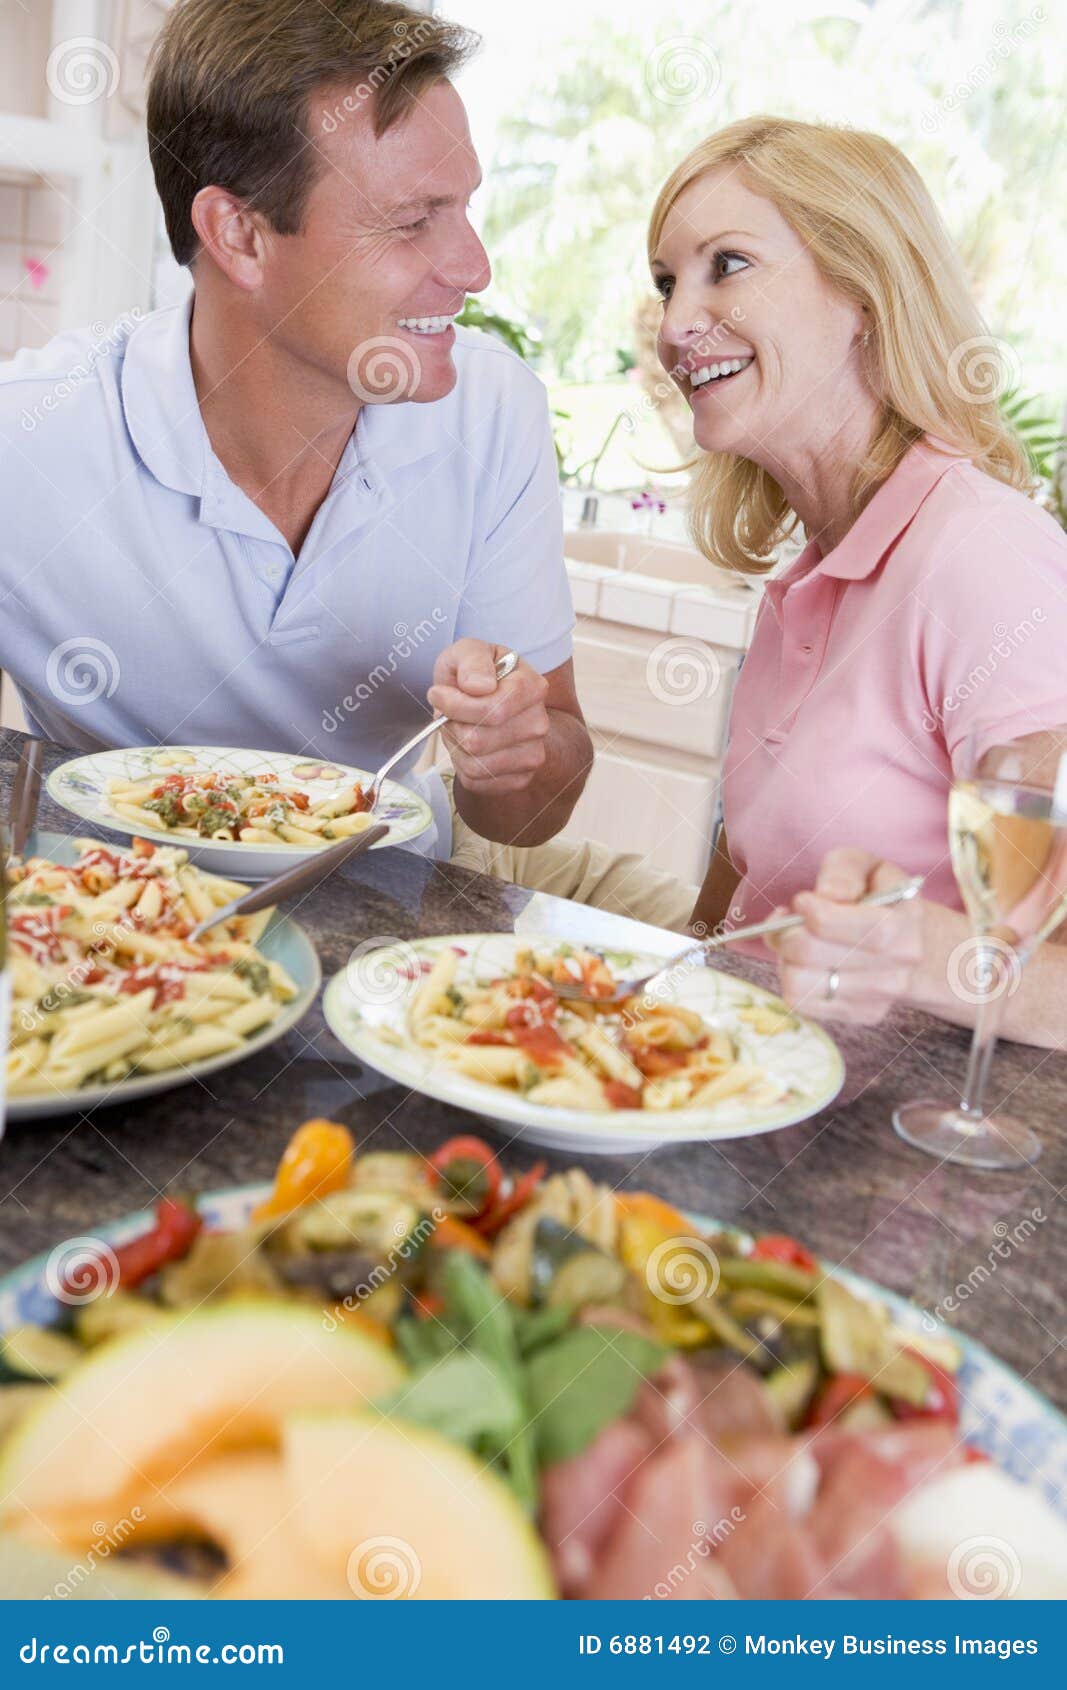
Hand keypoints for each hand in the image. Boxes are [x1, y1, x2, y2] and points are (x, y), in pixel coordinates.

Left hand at [428, 640, 549, 796]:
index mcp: (533, 687)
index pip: (493, 710)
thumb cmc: (476, 676)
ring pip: (474, 765)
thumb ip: (472, 661)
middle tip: (450, 713)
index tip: (439, 693)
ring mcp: (532, 755)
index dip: (455, 706)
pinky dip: (462, 765)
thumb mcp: (467, 652)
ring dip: (455, 747)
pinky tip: (468, 747)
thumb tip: (479, 686)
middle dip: (452, 727)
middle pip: (478, 741)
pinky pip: (476, 782)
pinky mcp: (520, 779)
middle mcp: (539, 724)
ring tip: (460, 727)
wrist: (490, 702)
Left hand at [766, 848, 923, 1024]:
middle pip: (807, 953)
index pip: (826, 924)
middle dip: (786, 932)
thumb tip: (826, 895)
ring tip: (797, 942)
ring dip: (785, 959)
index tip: (804, 900)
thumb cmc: (882, 898)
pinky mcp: (863, 1014)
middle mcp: (894, 967)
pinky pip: (803, 1003)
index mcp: (898, 925)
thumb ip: (844, 870)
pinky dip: (793, 980)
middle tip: (790, 920)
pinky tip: (805, 964)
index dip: (804, 910)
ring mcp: (879, 997)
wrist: (915, 942)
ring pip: (798, 984)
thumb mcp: (868, 866)